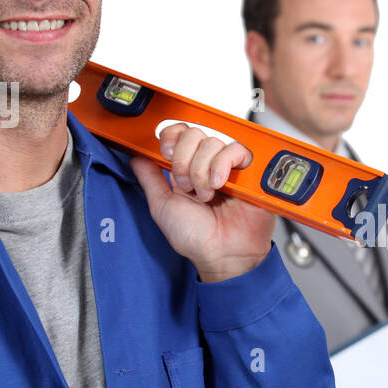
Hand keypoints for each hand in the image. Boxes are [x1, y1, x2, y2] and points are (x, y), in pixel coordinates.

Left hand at [131, 123, 275, 281]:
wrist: (222, 255)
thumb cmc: (196, 238)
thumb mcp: (163, 207)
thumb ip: (149, 179)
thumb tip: (136, 158)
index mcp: (187, 168)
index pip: (179, 132)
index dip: (171, 138)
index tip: (166, 155)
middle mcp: (208, 164)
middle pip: (194, 133)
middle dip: (184, 161)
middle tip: (187, 187)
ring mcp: (229, 167)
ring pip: (213, 142)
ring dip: (203, 170)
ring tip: (206, 194)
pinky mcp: (250, 172)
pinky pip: (237, 151)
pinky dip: (222, 166)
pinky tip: (219, 186)